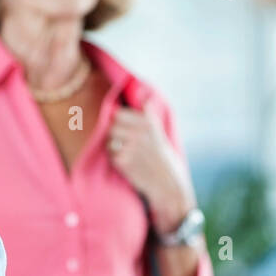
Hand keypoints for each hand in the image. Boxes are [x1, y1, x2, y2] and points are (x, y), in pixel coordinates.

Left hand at [106, 99, 195, 234]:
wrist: (167, 183)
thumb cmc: (160, 155)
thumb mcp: (158, 131)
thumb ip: (147, 111)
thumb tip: (143, 91)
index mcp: (147, 123)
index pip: (118, 114)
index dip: (116, 121)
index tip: (121, 127)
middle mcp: (139, 132)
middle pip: (111, 126)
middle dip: (113, 134)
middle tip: (124, 143)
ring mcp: (130, 147)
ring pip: (108, 140)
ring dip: (113, 146)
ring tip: (127, 153)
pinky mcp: (123, 161)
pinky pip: (110, 155)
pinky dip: (115, 159)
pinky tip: (127, 163)